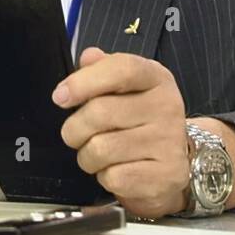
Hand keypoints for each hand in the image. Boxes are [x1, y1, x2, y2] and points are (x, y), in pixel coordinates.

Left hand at [55, 47, 189, 218]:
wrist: (173, 163)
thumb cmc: (140, 121)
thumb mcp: (127, 88)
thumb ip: (104, 69)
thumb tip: (87, 57)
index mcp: (156, 78)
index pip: (122, 69)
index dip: (84, 81)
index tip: (60, 96)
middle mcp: (167, 107)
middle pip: (100, 112)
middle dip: (74, 128)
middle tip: (76, 133)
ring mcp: (168, 142)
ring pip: (100, 149)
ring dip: (86, 156)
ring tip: (97, 153)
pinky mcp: (165, 175)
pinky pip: (113, 177)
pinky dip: (104, 177)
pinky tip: (116, 170)